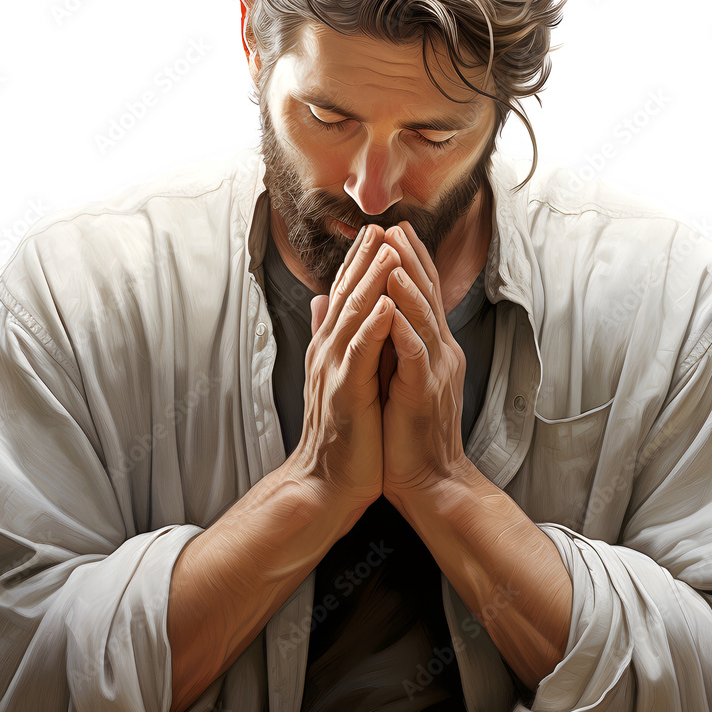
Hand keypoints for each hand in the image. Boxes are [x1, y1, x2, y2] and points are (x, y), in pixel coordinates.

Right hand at [293, 225, 400, 510]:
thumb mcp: (337, 378)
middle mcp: (328, 353)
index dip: (357, 264)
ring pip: (352, 317)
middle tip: (378, 227)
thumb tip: (324, 302)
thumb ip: (333, 338)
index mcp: (331, 350)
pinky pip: (360, 352)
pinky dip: (373, 326)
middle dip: (363, 261)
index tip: (374, 234)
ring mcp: (334, 371)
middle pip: (345, 297)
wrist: (327, 484)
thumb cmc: (341, 436)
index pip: (344, 298)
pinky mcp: (346, 393)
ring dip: (370, 282)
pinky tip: (387, 304)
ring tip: (387, 250)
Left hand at [380, 222, 470, 503]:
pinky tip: (390, 303)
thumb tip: (376, 316)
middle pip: (426, 295)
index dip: (411, 262)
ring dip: (406, 281)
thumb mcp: (399, 380)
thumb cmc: (410, 434)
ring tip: (391, 251)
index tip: (394, 231)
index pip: (422, 296)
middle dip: (410, 259)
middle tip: (394, 226)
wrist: (430, 482)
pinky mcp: (424, 391)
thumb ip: (391, 347)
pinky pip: (414, 350)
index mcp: (432, 349)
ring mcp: (435, 370)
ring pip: (422, 316)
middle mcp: (440, 353)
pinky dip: (403, 324)